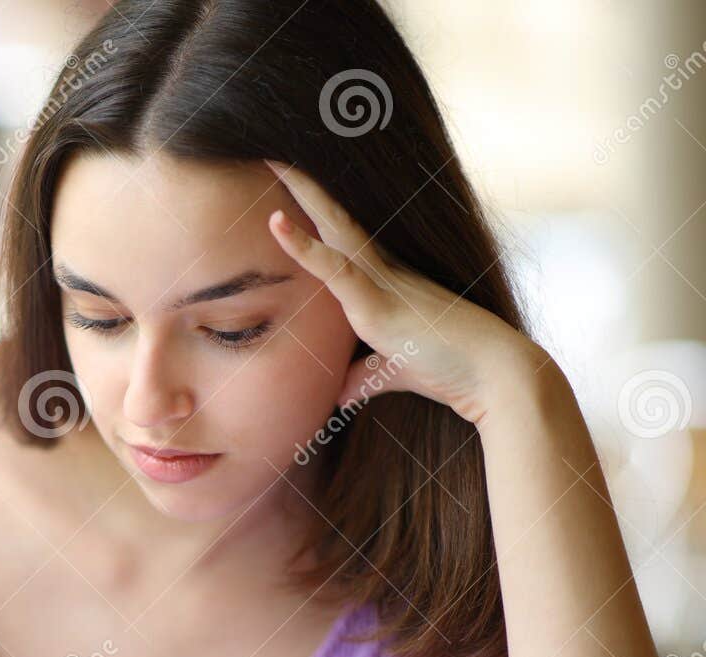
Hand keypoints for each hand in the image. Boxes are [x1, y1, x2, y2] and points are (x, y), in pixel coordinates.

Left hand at [263, 159, 541, 425]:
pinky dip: (302, 247)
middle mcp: (383, 272)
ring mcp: (380, 283)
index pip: (342, 240)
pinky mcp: (376, 305)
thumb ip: (363, 378)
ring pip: (333, 228)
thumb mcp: (393, 372)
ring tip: (272, 158)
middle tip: (274, 151)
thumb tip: (339, 396)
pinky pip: (333, 269)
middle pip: (335, 220)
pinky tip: (275, 222)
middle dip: (305, 186)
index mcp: (385, 281)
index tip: (291, 184)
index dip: (316, 213)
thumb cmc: (450, 371)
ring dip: (302, 193)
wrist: (493, 377)